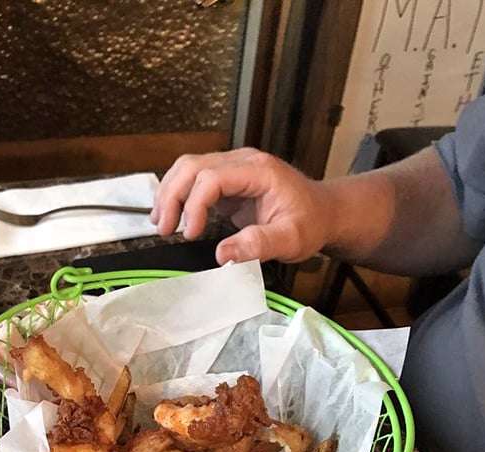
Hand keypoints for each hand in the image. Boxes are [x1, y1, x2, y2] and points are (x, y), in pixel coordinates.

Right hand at [151, 148, 333, 264]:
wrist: (323, 212)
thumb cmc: (310, 223)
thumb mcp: (292, 239)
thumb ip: (259, 245)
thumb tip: (223, 255)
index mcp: (259, 171)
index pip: (212, 177)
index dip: (195, 204)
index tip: (190, 234)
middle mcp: (242, 162)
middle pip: (192, 166)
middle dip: (172, 196)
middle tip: (165, 229)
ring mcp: (233, 168)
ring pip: (188, 168)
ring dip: (169, 193)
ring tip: (162, 223)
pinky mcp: (227, 180)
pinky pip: (194, 179)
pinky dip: (178, 195)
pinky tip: (172, 216)